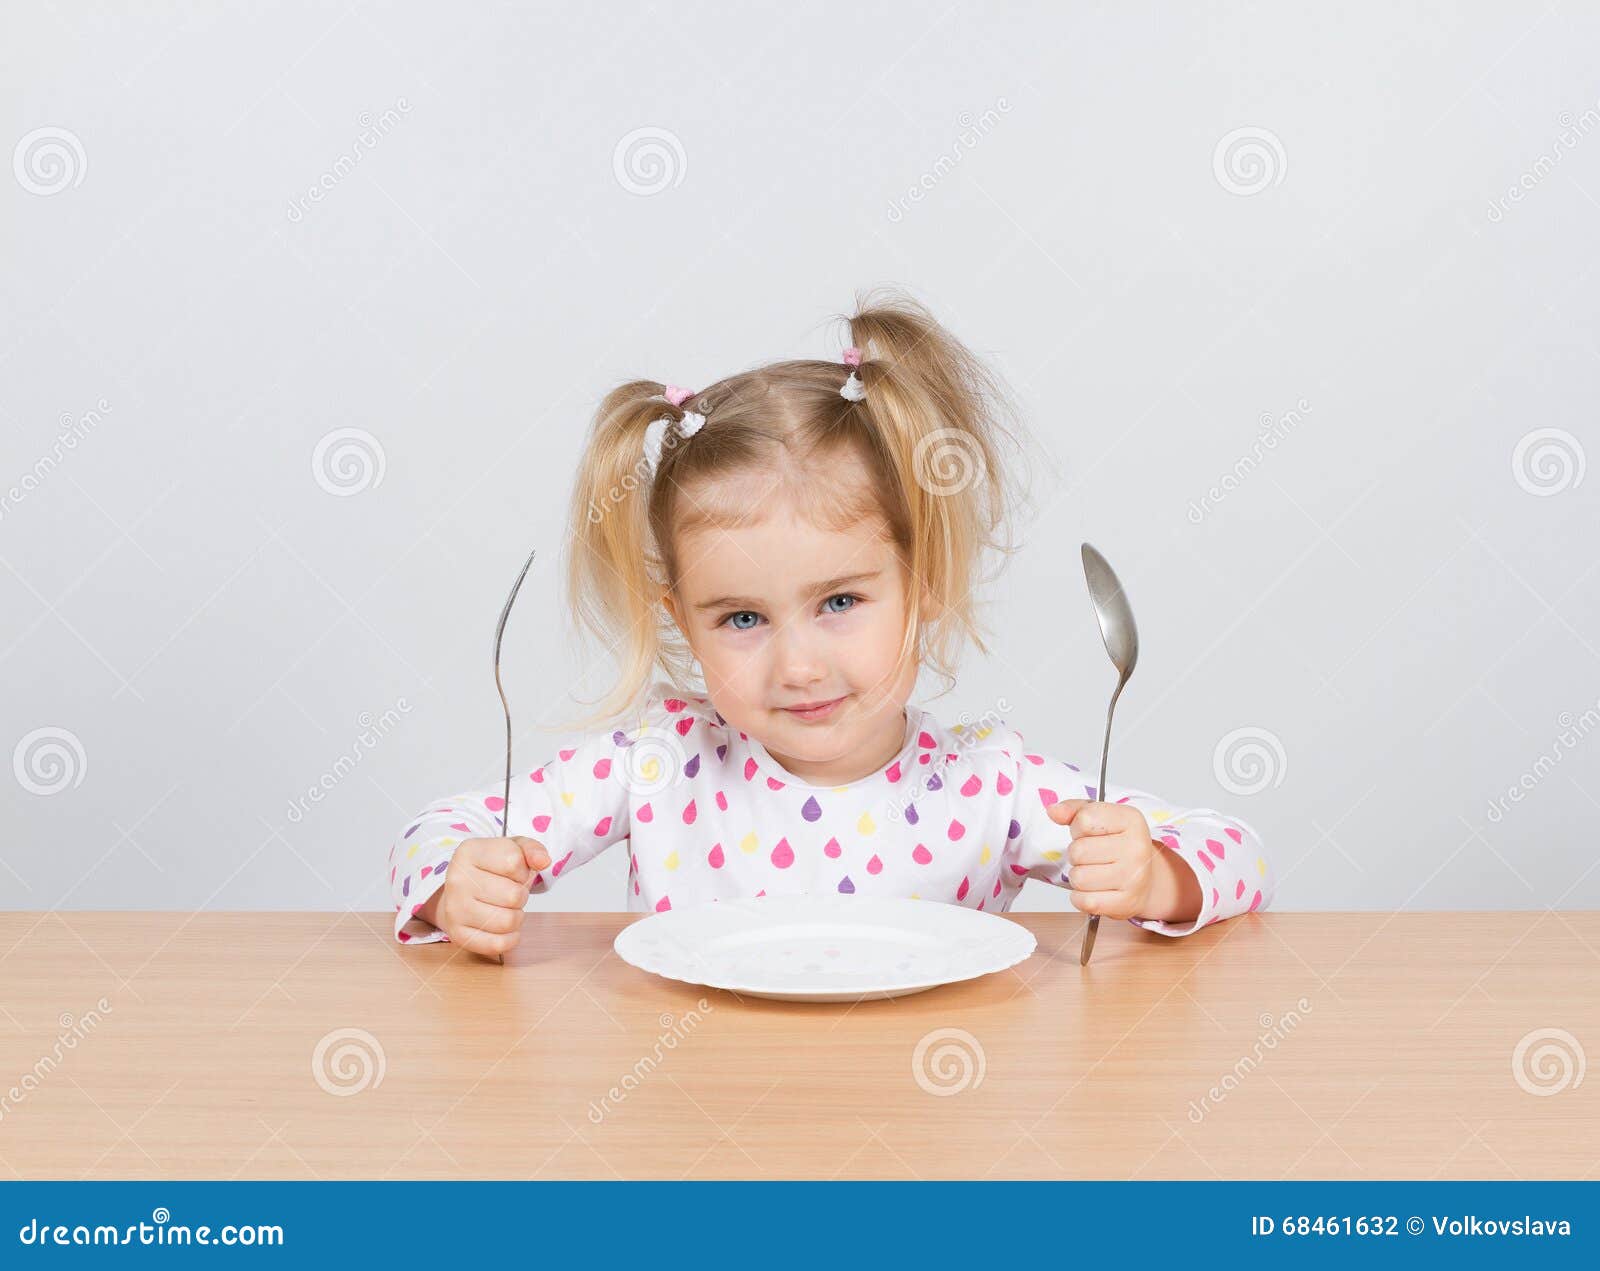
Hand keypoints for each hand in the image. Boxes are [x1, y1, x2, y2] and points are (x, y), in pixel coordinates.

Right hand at [419, 836, 550, 956]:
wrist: (462, 890)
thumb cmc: (491, 868)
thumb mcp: (513, 849)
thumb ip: (532, 850)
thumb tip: (543, 861)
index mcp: (469, 852)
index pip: (514, 863)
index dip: (524, 870)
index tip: (514, 872)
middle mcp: (457, 880)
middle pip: (513, 896)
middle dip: (521, 895)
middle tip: (511, 892)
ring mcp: (454, 909)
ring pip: (508, 922)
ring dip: (516, 916)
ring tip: (506, 907)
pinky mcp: (458, 935)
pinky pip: (498, 944)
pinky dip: (510, 938)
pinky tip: (504, 927)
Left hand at [1047, 799, 1171, 921]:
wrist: (1148, 879)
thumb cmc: (1118, 846)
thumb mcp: (1100, 818)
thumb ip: (1074, 810)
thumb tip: (1053, 811)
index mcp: (1131, 820)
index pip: (1084, 820)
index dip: (1077, 828)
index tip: (1089, 834)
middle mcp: (1137, 848)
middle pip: (1078, 851)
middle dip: (1077, 855)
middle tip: (1092, 857)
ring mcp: (1134, 877)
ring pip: (1079, 878)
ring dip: (1079, 878)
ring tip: (1094, 873)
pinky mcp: (1127, 903)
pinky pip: (1084, 901)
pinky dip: (1082, 898)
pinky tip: (1095, 891)